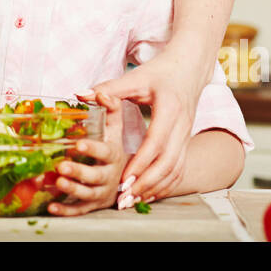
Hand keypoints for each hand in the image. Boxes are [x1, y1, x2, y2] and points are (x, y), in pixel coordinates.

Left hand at [47, 90, 124, 215]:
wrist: (128, 178)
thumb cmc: (114, 148)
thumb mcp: (115, 129)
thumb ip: (110, 108)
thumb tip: (99, 91)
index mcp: (113, 156)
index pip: (105, 152)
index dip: (93, 149)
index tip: (79, 143)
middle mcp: (109, 176)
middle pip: (95, 176)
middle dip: (79, 172)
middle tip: (61, 166)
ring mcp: (101, 193)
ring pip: (87, 194)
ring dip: (71, 189)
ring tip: (56, 182)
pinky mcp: (93, 205)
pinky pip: (79, 209)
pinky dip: (65, 210)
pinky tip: (51, 207)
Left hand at [90, 50, 206, 204]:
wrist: (189, 69)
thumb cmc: (160, 72)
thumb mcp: (135, 78)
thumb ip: (109, 89)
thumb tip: (81, 94)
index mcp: (169, 108)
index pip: (155, 142)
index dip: (140, 163)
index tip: (122, 180)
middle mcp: (182, 125)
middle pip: (167, 162)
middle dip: (145, 183)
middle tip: (124, 199)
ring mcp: (187, 136)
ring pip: (175, 170)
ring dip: (154, 188)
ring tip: (132, 201)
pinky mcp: (186, 142)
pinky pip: (179, 170)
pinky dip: (164, 186)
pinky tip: (147, 195)